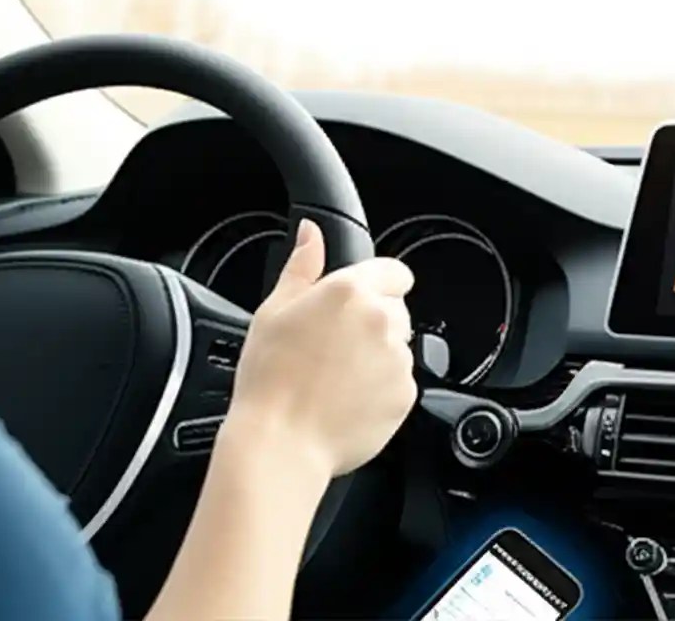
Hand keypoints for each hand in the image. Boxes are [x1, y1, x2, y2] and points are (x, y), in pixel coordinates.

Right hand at [223, 219, 416, 477]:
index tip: (360, 300)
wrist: (281, 443)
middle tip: (334, 345)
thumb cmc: (269, 379)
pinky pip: (399, 382)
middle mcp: (382, 321)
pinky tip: (346, 398)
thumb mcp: (273, 310)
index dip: (377, 284)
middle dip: (373, 321)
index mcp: (350, 292)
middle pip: (395, 309)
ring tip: (335, 376)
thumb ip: (302, 266)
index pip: (394, 271)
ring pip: (398, 347)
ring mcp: (398, 360)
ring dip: (377, 355)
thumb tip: (312, 233)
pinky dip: (380, 388)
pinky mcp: (405, 396)